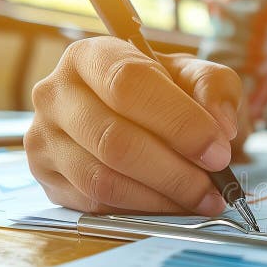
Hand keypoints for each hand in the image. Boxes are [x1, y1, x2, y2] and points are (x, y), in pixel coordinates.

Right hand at [26, 37, 243, 215]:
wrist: (131, 113)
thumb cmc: (161, 90)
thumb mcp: (194, 75)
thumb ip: (214, 88)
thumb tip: (221, 127)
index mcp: (91, 56)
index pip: (128, 85)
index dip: (178, 123)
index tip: (217, 151)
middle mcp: (56, 94)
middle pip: (115, 141)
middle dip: (176, 171)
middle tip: (215, 184)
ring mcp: (45, 138)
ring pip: (104, 179)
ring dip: (162, 197)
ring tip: (202, 199)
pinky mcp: (48, 177)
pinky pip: (96, 203)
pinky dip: (143, 210)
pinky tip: (174, 205)